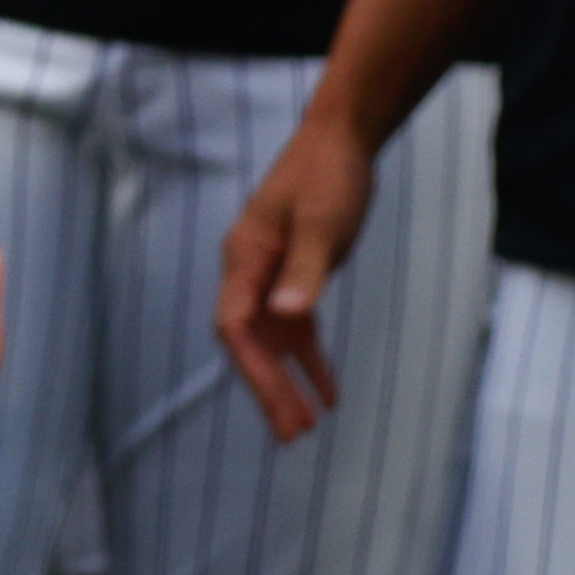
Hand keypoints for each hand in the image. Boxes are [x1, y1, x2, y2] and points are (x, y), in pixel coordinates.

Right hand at [219, 108, 377, 442]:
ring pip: (272, 342)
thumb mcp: (323, 223)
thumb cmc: (328, 175)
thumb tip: (288, 314)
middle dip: (268, 389)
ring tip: (306, 427)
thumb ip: (306, 270)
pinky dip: (311, 361)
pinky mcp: (296, 275)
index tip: (278, 403)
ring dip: (286, 382)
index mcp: (245, 257)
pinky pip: (297, 330)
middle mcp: (250, 271)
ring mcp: (271, 275)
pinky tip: (329, 392)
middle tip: (292, 435)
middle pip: (249, 342)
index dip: (252, 367)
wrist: (341, 139)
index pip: (234, 324)